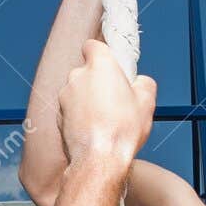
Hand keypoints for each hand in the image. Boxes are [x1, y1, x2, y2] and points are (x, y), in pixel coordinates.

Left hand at [58, 39, 156, 169]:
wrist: (99, 159)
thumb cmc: (122, 130)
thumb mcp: (147, 102)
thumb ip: (143, 83)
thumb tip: (140, 83)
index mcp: (99, 65)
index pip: (93, 45)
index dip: (102, 55)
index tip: (112, 66)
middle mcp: (77, 76)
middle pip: (86, 71)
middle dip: (97, 81)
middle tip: (114, 98)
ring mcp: (65, 96)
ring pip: (77, 91)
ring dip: (87, 100)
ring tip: (105, 119)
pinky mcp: (58, 116)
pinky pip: (70, 110)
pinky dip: (79, 116)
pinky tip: (93, 130)